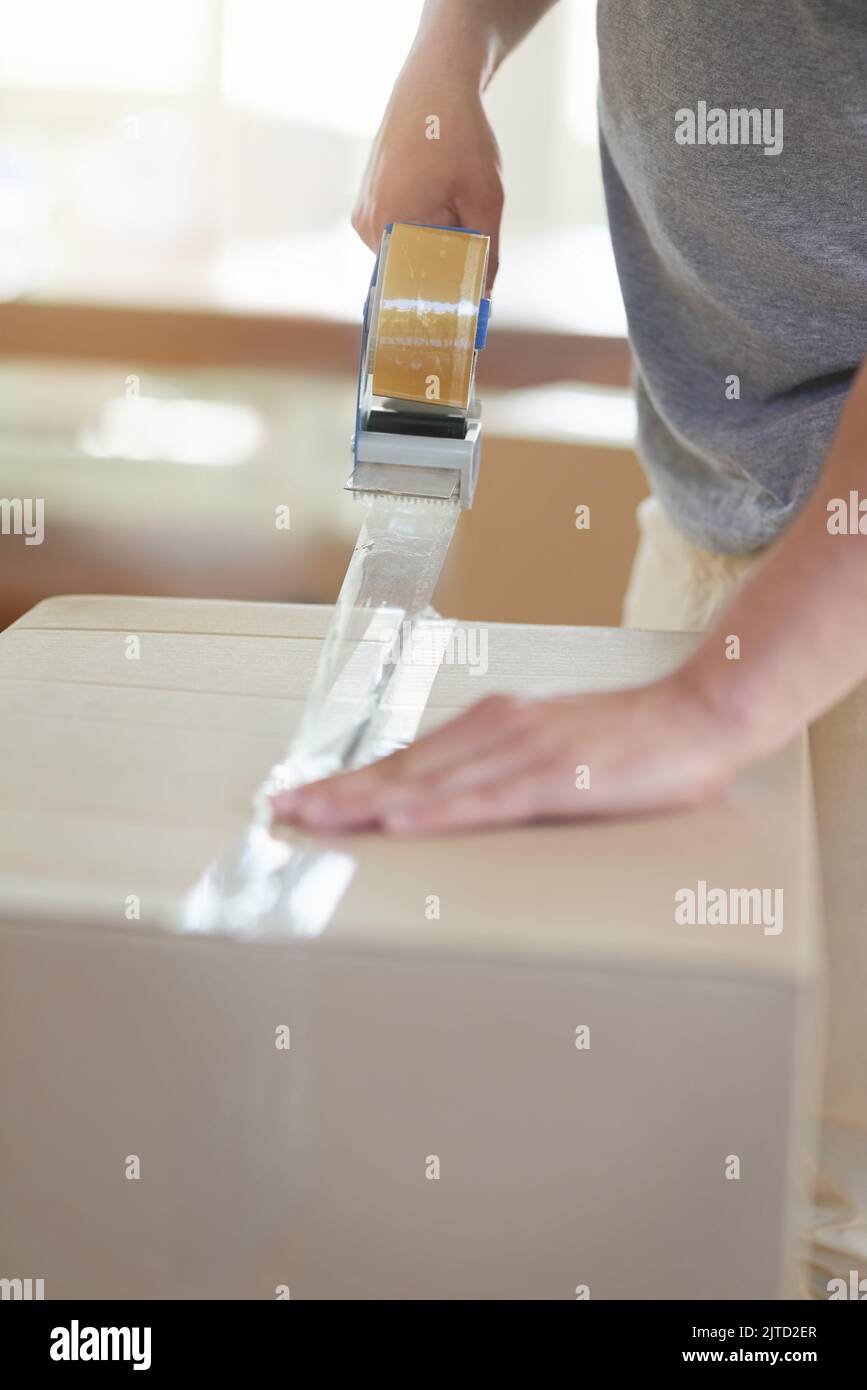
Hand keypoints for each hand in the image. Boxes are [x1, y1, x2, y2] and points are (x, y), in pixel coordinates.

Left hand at [271, 679, 737, 835]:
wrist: (698, 716)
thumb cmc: (627, 743)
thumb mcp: (551, 749)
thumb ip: (501, 768)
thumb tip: (448, 795)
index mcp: (492, 726)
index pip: (407, 761)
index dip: (349, 782)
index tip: (300, 798)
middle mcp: (497, 731)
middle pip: (404, 770)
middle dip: (338, 794)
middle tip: (282, 813)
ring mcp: (526, 752)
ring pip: (433, 784)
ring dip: (368, 803)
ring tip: (316, 819)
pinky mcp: (560, 778)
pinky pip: (490, 800)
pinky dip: (441, 812)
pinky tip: (402, 823)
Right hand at [352, 49, 504, 286]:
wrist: (433, 85)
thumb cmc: (458, 135)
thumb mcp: (485, 199)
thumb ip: (486, 255)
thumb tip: (484, 300)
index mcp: (387, 226)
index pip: (417, 287)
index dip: (448, 294)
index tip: (471, 297)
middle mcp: (366, 227)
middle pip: (412, 271)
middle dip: (445, 264)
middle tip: (468, 232)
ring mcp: (363, 216)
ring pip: (408, 253)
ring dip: (436, 243)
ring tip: (450, 201)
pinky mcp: (368, 205)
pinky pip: (400, 234)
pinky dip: (423, 228)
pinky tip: (437, 197)